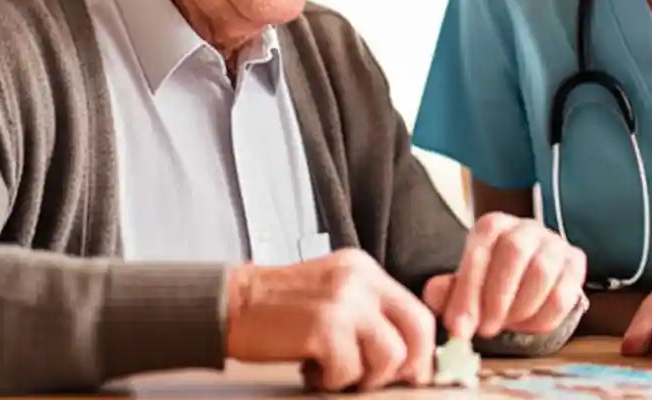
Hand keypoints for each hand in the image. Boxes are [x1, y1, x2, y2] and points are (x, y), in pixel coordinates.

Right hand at [225, 249, 435, 391]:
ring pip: (390, 355)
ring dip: (363, 376)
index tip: (412, 373)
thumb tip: (404, 357)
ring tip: (332, 372)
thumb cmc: (277, 310)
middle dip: (408, 366)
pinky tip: (311, 370)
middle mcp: (360, 279)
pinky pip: (350, 370)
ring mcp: (344, 300)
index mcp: (363, 270)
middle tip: (381, 382)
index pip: (416, 310)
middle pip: (417, 328)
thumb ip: (366, 315)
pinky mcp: (325, 325)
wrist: (230, 305)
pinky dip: (332, 379)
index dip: (421, 349)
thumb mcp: (331, 296)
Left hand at [423, 212, 586, 338]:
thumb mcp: (465, 282)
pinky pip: (565, 293)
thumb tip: (435, 295)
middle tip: (486, 330)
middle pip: (514, 252)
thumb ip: (446, 290)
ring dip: (521, 308)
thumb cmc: (489, 279)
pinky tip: (528, 326)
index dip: (467, 294)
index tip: (460, 328)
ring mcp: (554, 242)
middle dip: (497, 298)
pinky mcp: (576, 262)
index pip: (479, 252)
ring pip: (542, 271)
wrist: (526, 273)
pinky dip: (544, 318)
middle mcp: (525, 226)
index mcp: (492, 225)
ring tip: (507, 325)